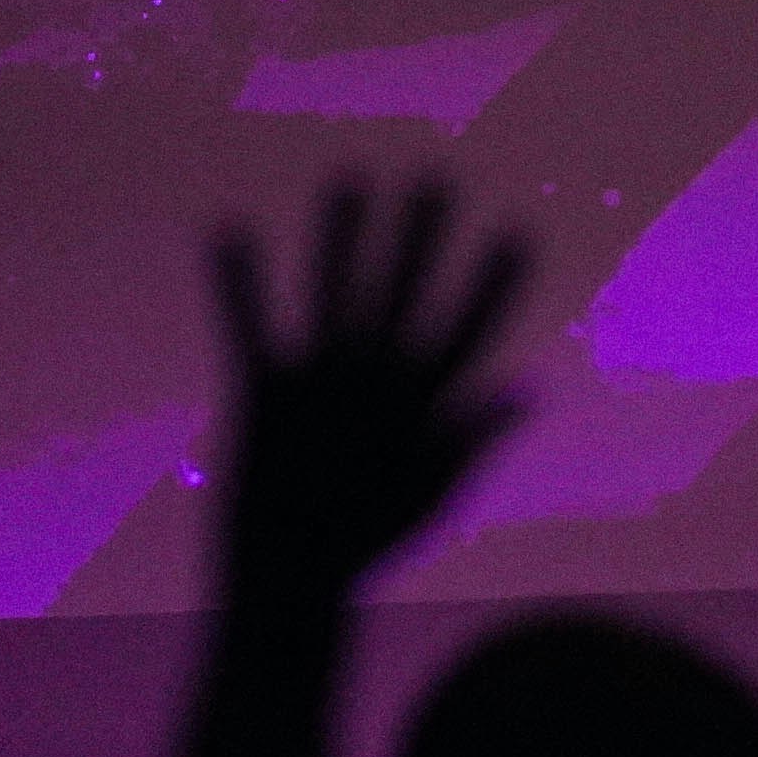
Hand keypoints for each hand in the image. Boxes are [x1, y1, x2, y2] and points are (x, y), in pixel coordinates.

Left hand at [211, 179, 532, 597]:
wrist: (292, 583)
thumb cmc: (368, 538)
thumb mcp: (436, 488)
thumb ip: (476, 431)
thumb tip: (530, 389)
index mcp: (420, 408)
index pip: (467, 332)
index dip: (493, 282)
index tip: (517, 229)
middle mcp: (375, 386)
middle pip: (403, 294)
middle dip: (420, 233)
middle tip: (435, 173)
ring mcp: (320, 385)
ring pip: (336, 292)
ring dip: (342, 233)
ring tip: (350, 174)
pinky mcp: (263, 393)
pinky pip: (249, 323)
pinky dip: (237, 275)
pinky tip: (228, 224)